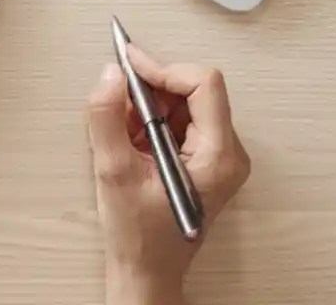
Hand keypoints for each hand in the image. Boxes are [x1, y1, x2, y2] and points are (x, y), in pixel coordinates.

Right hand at [85, 45, 250, 304]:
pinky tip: (133, 144)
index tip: (128, 64)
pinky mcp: (206, 159)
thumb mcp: (114, 173)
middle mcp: (229, 152)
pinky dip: (152, 121)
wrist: (147, 272)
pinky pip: (181, 120)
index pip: (203, 84)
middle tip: (118, 104)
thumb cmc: (138, 235)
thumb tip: (109, 74)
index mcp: (218, 156)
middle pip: (194, 90)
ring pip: (185, 103)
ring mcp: (219, 156)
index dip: (163, 68)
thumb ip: (107, 118)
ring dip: (149, 107)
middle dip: (152, 90)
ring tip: (123, 135)